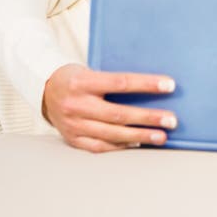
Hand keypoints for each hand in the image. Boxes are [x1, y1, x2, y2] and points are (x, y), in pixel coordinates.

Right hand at [42, 63, 177, 152]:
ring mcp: (73, 124)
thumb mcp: (91, 70)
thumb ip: (114, 80)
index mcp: (82, 82)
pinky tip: (138, 144)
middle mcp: (76, 104)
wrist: (45, 90)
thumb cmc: (76, 77)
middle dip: (148, 118)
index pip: (120, 82)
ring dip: (140, 136)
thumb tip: (151, 87)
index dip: (146, 84)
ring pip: (112, 134)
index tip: (169, 85)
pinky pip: (100, 146)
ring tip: (161, 136)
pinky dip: (121, 146)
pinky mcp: (73, 139)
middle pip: (118, 114)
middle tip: (171, 120)